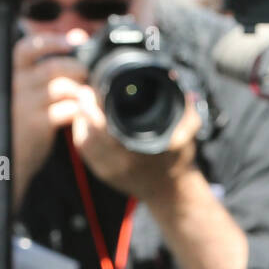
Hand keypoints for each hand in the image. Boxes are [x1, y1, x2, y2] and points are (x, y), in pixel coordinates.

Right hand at [11, 32, 89, 190]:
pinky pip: (65, 111)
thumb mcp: (30, 89)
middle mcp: (16, 86)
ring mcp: (25, 106)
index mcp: (13, 74)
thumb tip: (77, 35)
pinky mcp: (36, 125)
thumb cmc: (26, 118)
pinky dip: (79, 109)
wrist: (11, 156)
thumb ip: (50, 66)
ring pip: (60, 88)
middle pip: (51, 67)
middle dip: (76, 69)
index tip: (74, 41)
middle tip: (87, 76)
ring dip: (80, 90)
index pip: (26, 48)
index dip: (51, 41)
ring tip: (86, 95)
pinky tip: (82, 112)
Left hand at [70, 86, 200, 201]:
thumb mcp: (187, 131)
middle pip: (89, 132)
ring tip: (86, 104)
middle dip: (84, 110)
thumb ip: (183, 105)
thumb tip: (174, 77)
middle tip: (85, 93)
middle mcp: (122, 162)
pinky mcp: (102, 174)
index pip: (105, 127)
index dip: (92, 107)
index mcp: (139, 151)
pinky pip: (84, 150)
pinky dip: (82, 133)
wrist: (169, 190)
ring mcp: (110, 170)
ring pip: (83, 141)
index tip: (91, 89)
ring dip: (81, 121)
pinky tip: (87, 121)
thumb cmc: (178, 158)